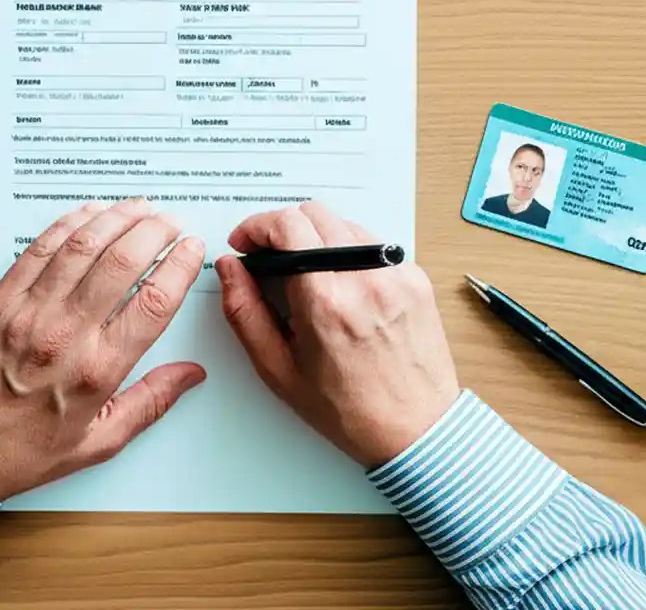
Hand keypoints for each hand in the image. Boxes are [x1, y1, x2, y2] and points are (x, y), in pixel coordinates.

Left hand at [0, 199, 206, 500]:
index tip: (192, 251)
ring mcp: (29, 312)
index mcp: (97, 371)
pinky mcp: (1, 300)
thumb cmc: (23, 451)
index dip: (180, 267)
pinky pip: (40, 249)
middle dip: (156, 231)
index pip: (153, 303)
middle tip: (173, 221)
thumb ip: (150, 403)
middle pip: (122, 262)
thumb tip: (191, 375)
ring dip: (117, 218)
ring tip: (140, 207)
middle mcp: (65, 334)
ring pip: (82, 246)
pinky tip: (90, 214)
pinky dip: (69, 224)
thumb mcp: (99, 442)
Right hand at [214, 202, 459, 467]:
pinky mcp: (415, 279)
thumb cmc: (350, 411)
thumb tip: (230, 270)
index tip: (246, 242)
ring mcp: (396, 275)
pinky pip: (373, 245)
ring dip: (316, 237)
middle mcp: (365, 278)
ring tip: (306, 274)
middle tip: (270, 256)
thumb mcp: (279, 369)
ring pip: (344, 224)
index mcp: (326, 301)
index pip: (287, 226)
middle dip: (283, 228)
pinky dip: (349, 253)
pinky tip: (341, 285)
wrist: (415, 430)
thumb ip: (245, 313)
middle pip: (314, 214)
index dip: (256, 226)